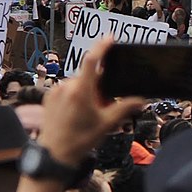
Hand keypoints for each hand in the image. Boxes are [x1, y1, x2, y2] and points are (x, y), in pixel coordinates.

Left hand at [36, 38, 142, 167]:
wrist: (55, 153)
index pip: (92, 61)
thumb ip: (125, 108)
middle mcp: (65, 86)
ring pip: (77, 84)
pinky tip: (77, 113)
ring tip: (89, 113)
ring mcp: (55, 91)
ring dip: (86, 92)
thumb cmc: (81, 139)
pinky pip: (66, 90)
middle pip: (87, 77)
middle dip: (98, 85)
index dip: (101, 47)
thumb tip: (142, 100)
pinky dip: (75, 96)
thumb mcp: (107, 124)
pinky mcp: (48, 96)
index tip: (109, 38)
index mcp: (80, 90)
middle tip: (104, 103)